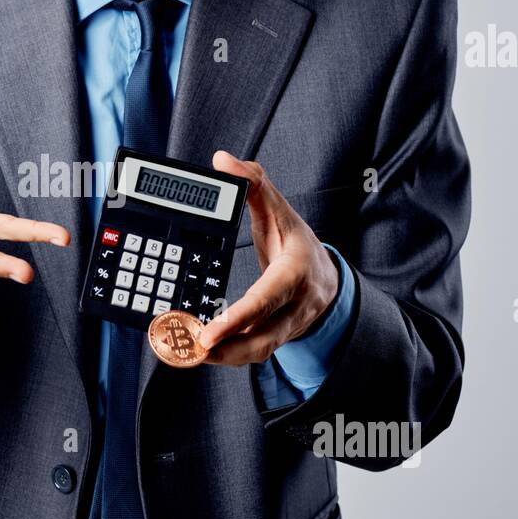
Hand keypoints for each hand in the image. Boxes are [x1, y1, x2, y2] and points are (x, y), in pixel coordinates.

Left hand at [198, 151, 339, 365]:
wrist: (330, 282)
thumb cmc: (297, 244)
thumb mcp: (280, 211)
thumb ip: (253, 185)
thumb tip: (223, 160)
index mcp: (295, 273)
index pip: (267, 299)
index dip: (239, 318)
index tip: (209, 333)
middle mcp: (295, 307)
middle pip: (262, 338)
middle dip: (226, 349)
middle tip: (191, 350)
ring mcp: (286, 328)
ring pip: (257, 353)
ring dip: (222, 358)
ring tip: (186, 354)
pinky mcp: (275, 341)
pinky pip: (251, 353)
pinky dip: (226, 356)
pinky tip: (198, 353)